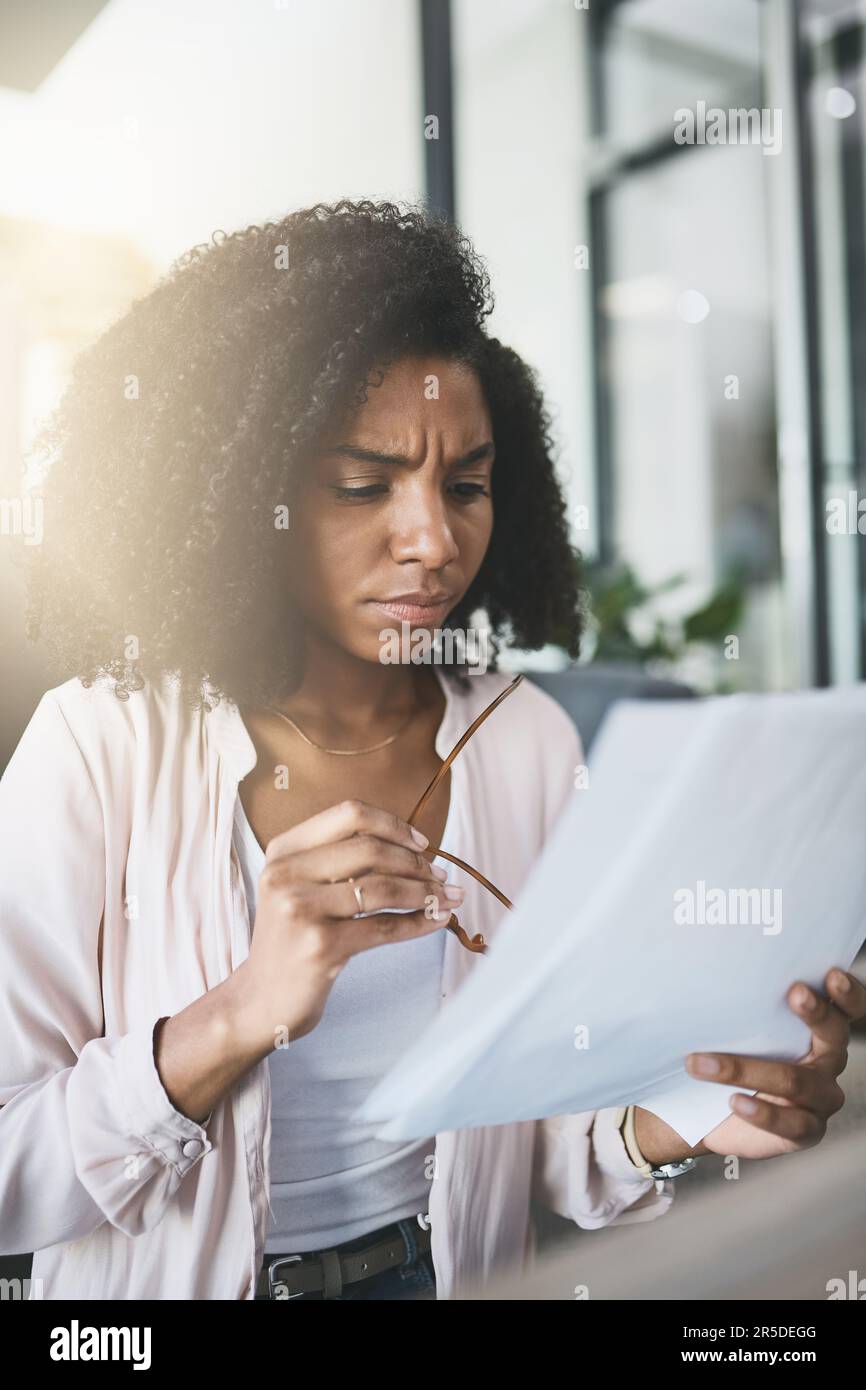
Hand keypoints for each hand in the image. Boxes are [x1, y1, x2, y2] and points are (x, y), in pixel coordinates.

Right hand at [229, 798, 462, 1050]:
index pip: (350, 814)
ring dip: (426, 892)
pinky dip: (420, 922)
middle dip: (416, 863)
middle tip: (441, 877)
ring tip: (447, 898)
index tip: (422, 844)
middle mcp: (286, 874)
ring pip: (383, 888)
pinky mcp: (321, 946)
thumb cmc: (294, 938)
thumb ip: (341, 860)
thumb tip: (417, 848)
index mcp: (283, 851)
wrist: (263, 998)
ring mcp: (301, 910)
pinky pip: (385, 927)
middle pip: (371, 848)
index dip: (394, 825)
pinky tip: (438, 920)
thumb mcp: (301, 887)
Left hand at [683, 967, 864, 1160]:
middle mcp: (827, 1060)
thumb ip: (739, 1007)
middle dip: (817, 1012)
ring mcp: (820, 1098)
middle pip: (833, 1034)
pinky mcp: (807, 1130)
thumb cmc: (734, 1055)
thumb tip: (703, 974)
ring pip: (794, 1080)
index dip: (846, 992)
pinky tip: (735, 1102)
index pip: (845, 1007)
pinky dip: (761, 1113)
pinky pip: (790, 1123)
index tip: (831, 975)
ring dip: (744, 1069)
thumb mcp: (738, 1028)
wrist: (715, 1113)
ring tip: (702, 1063)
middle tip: (795, 993)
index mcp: (819, 1029)